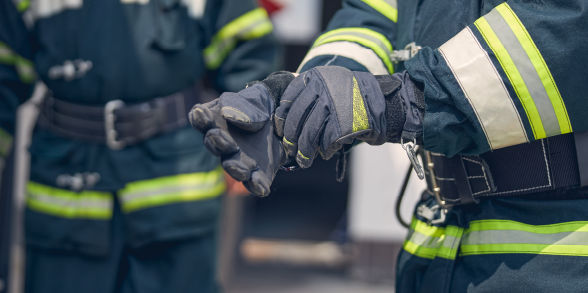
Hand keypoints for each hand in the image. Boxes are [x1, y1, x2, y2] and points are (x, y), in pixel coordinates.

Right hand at [189, 72, 294, 195]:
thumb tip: (228, 116)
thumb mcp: (256, 99)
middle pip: (214, 145)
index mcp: (215, 120)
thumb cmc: (260, 107)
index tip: (201, 114)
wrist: (283, 121)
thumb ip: (241, 106)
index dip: (199, 117)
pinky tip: (261, 187)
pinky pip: (254, 182)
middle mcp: (223, 142)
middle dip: (218, 143)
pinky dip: (257, 186)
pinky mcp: (256, 173)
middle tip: (228, 142)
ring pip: (231, 166)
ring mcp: (238, 159)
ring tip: (243, 171)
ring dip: (235, 168)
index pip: (200, 118)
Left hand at [273, 66, 388, 167]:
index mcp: (315, 77)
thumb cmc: (350, 97)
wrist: (382, 101)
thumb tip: (283, 124)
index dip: (281, 118)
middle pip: (296, 119)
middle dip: (290, 139)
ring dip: (304, 151)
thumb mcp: (328, 84)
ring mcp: (333, 106)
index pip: (289, 99)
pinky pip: (326, 142)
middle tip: (290, 150)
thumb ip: (308, 97)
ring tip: (303, 160)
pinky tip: (325, 153)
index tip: (280, 131)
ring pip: (308, 134)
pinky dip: (324, 151)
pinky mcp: (343, 124)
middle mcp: (322, 89)